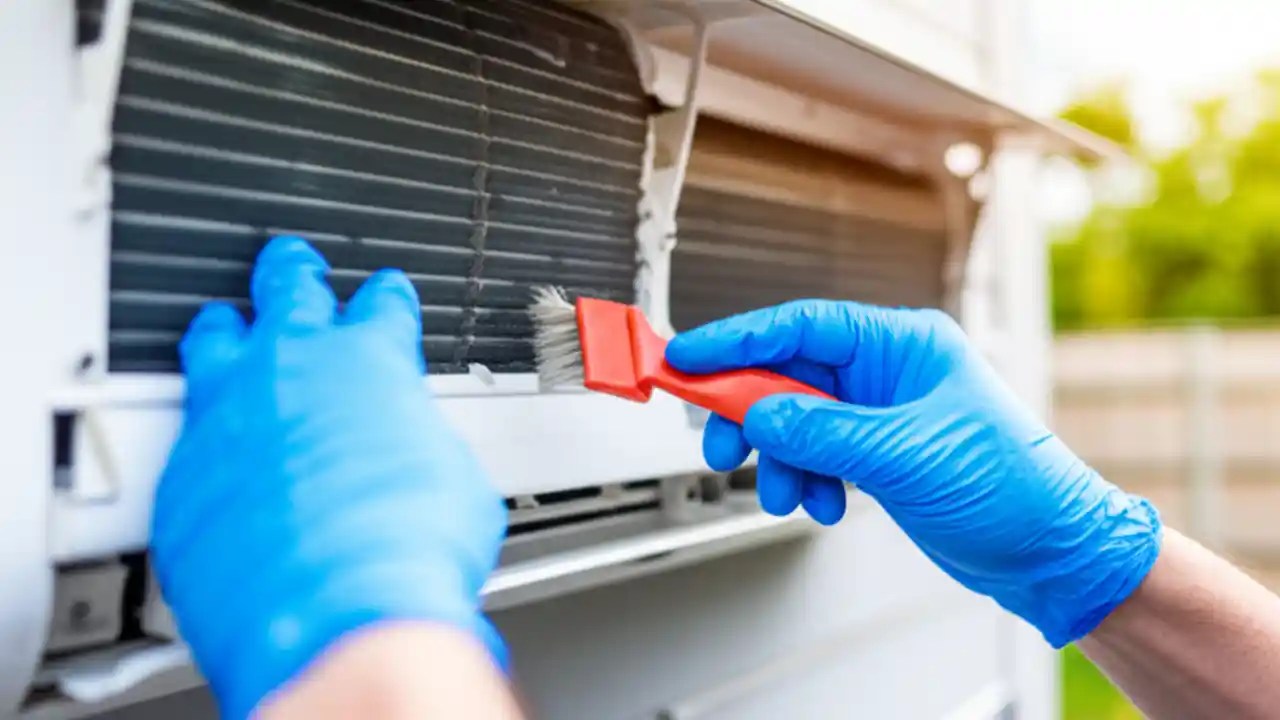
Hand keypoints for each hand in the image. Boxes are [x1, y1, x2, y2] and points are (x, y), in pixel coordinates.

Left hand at [151, 237, 506, 717]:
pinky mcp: (182, 471)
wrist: (336, 612)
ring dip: (224, 332)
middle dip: (293, 273)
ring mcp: (229, 412)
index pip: (381, 305)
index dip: (387, 298)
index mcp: (372, 362)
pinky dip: (202, 435)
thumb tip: (423, 464)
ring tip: (224, 327)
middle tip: (293, 266)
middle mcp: (294, 369)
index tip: (385, 297)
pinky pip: (184, 435)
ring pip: (214, 341)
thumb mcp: (457, 484)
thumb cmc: (408, 549)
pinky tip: (210, 447)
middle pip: (287, 288)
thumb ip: (426, 450)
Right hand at [666, 300, 1161, 646]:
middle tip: (722, 443)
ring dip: (782, 458)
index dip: (737, 340)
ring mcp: (882, 414)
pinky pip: (818, 454)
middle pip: (790, 375)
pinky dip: (808, 479)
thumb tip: (761, 412)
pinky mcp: (879, 454)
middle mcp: (889, 372)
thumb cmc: (1013, 487)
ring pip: (797, 421)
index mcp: (904, 344)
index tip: (689, 356)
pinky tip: (823, 502)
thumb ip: (823, 429)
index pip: (802, 327)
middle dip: (752, 413)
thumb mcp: (905, 453)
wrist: (1052, 553)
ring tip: (789, 491)